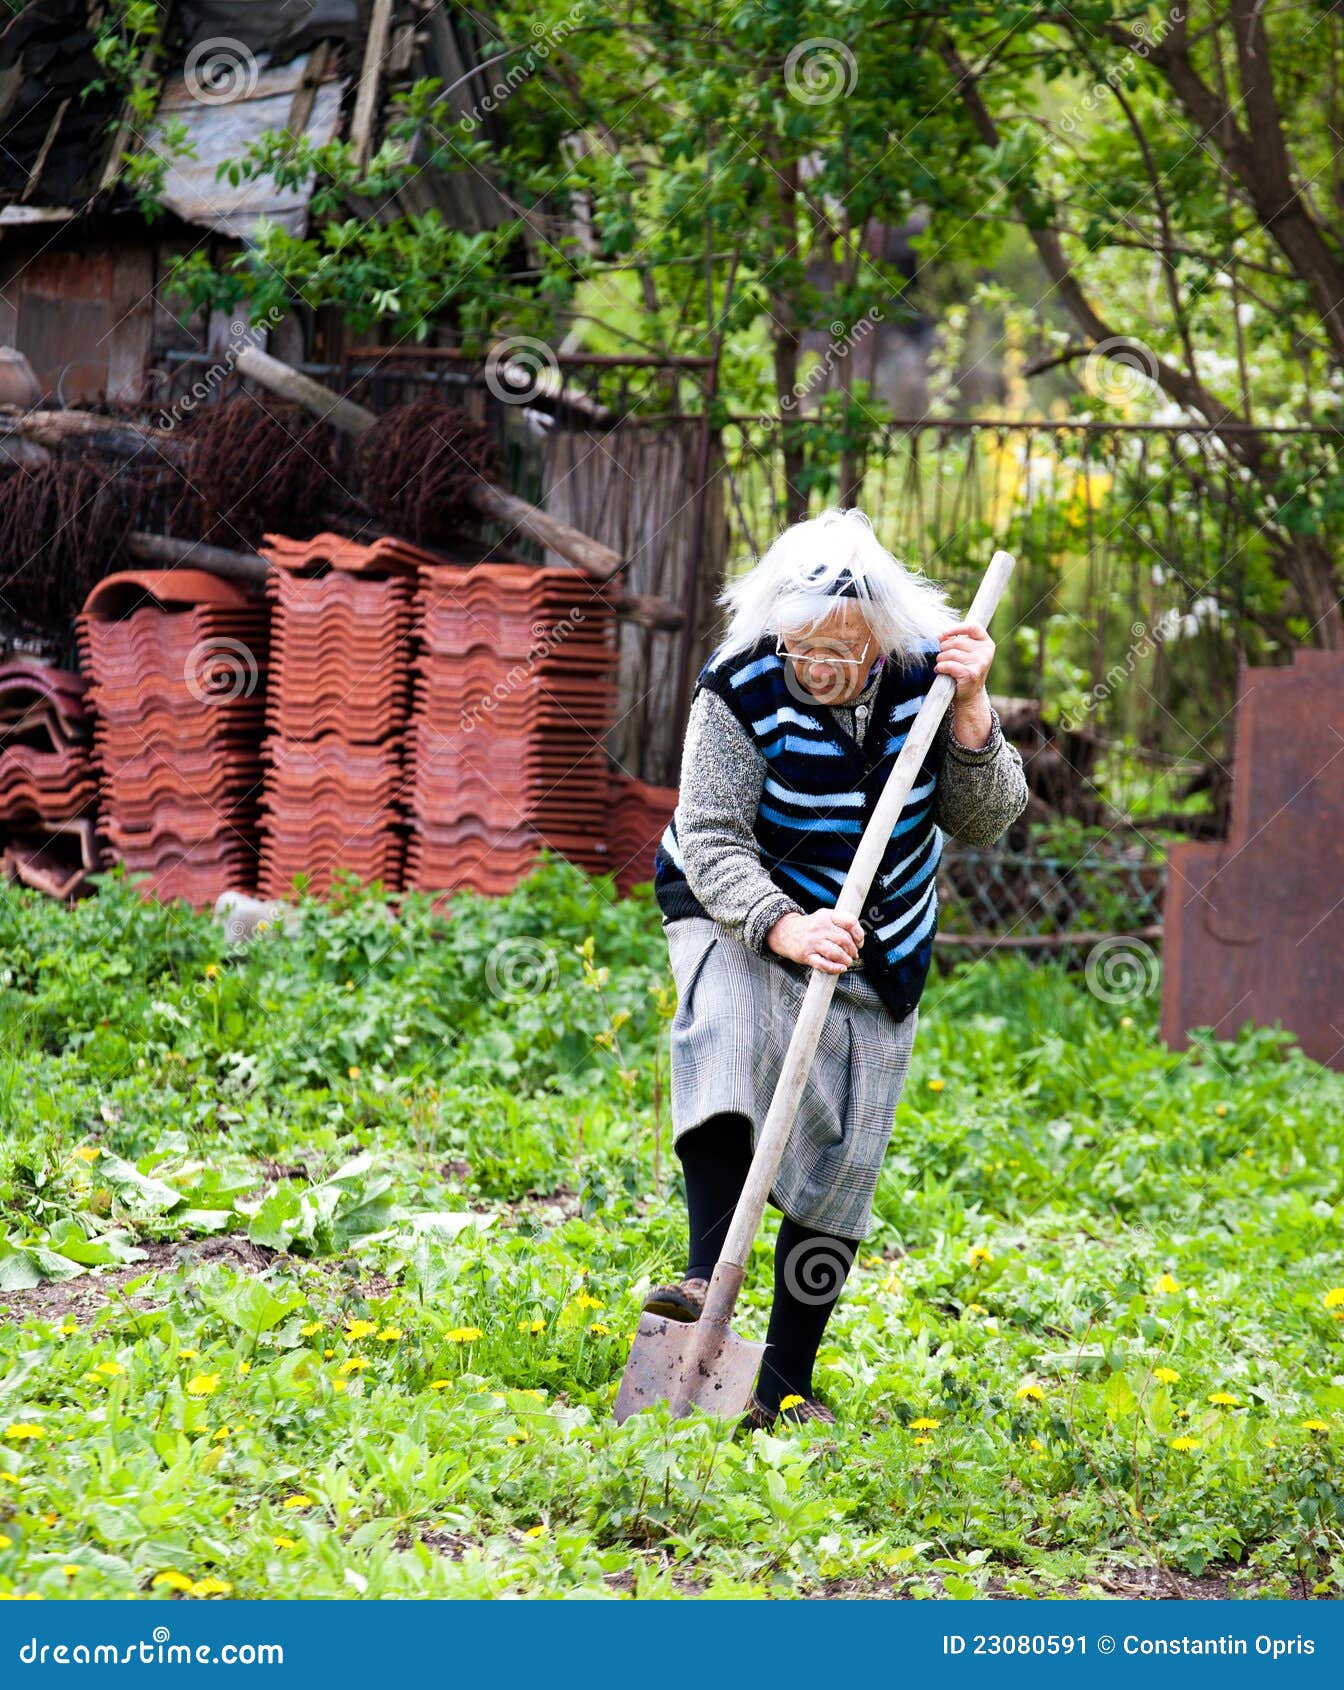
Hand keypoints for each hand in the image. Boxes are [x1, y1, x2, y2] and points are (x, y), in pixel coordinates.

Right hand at [766, 909, 864, 973]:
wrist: (784, 932)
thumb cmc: (809, 927)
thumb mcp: (824, 918)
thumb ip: (840, 924)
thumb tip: (858, 940)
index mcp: (827, 916)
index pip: (850, 921)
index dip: (859, 934)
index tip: (860, 942)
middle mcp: (820, 928)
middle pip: (844, 939)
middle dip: (853, 950)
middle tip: (853, 954)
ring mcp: (813, 942)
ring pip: (836, 952)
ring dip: (846, 960)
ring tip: (847, 962)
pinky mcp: (807, 955)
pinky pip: (824, 964)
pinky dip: (835, 968)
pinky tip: (840, 968)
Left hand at [937, 621, 994, 747]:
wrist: (970, 695)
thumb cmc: (965, 671)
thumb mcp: (965, 653)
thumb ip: (957, 641)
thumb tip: (940, 635)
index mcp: (986, 644)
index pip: (973, 627)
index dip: (956, 628)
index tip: (943, 633)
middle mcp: (986, 652)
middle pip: (957, 641)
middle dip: (944, 649)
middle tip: (942, 657)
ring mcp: (980, 663)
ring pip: (951, 653)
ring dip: (941, 659)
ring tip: (942, 665)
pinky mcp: (970, 674)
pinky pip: (949, 665)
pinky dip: (941, 667)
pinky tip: (940, 671)